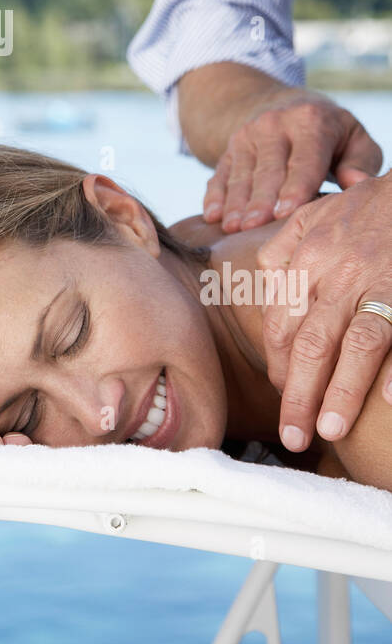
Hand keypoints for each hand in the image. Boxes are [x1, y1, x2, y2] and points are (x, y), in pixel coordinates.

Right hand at [203, 93, 380, 232]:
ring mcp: (248, 135)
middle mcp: (275, 124)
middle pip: (268, 169)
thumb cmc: (331, 137)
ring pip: (241, 174)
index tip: (285, 212)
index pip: (303, 160)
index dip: (295, 187)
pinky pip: (221, 173)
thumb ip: (360, 163)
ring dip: (235, 202)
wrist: (289, 108)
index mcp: (310, 122)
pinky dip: (215, 195)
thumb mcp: (355, 141)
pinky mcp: (230, 148)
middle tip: (253, 227)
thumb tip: (355, 183)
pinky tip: (211, 216)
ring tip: (232, 227)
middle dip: (260, 200)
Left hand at [255, 174, 391, 450]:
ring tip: (329, 431)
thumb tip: (265, 287)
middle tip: (293, 437)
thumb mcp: (311, 214)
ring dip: (342, 392)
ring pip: (355, 344)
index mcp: (307, 259)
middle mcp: (338, 274)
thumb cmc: (364, 206)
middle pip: (310, 342)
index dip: (279, 365)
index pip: (282, 324)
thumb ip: (282, 250)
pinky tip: (390, 400)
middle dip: (298, 394)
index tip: (283, 395)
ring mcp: (378, 282)